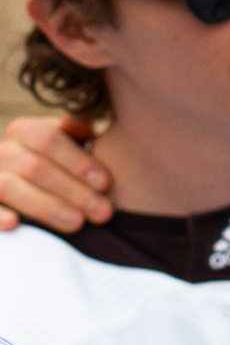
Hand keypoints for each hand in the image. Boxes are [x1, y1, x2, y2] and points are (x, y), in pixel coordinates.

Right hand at [0, 113, 109, 232]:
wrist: (38, 183)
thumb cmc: (64, 164)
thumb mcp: (73, 145)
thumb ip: (78, 133)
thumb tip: (86, 120)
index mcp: (25, 131)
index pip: (48, 140)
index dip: (77, 161)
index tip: (105, 183)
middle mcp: (3, 151)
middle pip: (34, 167)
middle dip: (73, 191)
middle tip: (102, 212)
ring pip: (9, 186)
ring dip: (46, 207)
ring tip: (77, 223)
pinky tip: (15, 224)